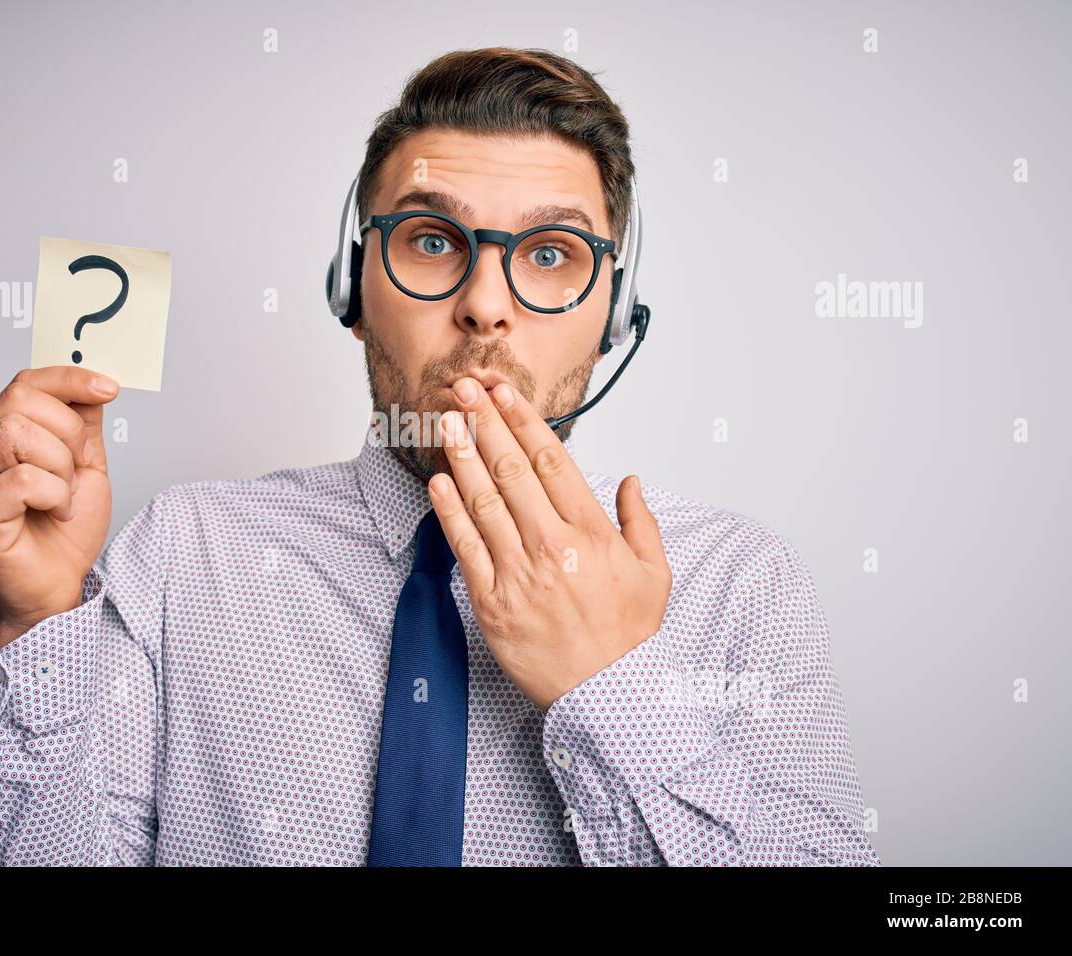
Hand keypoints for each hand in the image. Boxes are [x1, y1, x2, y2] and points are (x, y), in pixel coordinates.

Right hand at [0, 366, 118, 646]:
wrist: (58, 586)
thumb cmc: (64, 530)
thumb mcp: (85, 465)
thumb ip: (82, 424)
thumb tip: (90, 383)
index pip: (23, 383)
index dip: (68, 379)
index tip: (108, 388)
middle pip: (18, 402)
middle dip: (67, 432)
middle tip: (76, 469)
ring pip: (14, 434)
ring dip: (59, 464)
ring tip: (63, 493)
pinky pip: (21, 479)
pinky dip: (54, 494)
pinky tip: (55, 512)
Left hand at [429, 377, 671, 709]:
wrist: (606, 695)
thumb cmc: (627, 635)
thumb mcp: (654, 574)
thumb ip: (641, 522)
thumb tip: (630, 481)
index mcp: (592, 532)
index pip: (553, 461)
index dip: (524, 422)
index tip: (505, 394)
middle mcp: (554, 544)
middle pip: (512, 469)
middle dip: (486, 423)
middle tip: (465, 389)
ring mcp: (520, 571)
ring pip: (484, 500)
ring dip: (462, 455)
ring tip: (446, 421)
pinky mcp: (492, 600)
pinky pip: (465, 546)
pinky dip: (449, 511)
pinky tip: (438, 480)